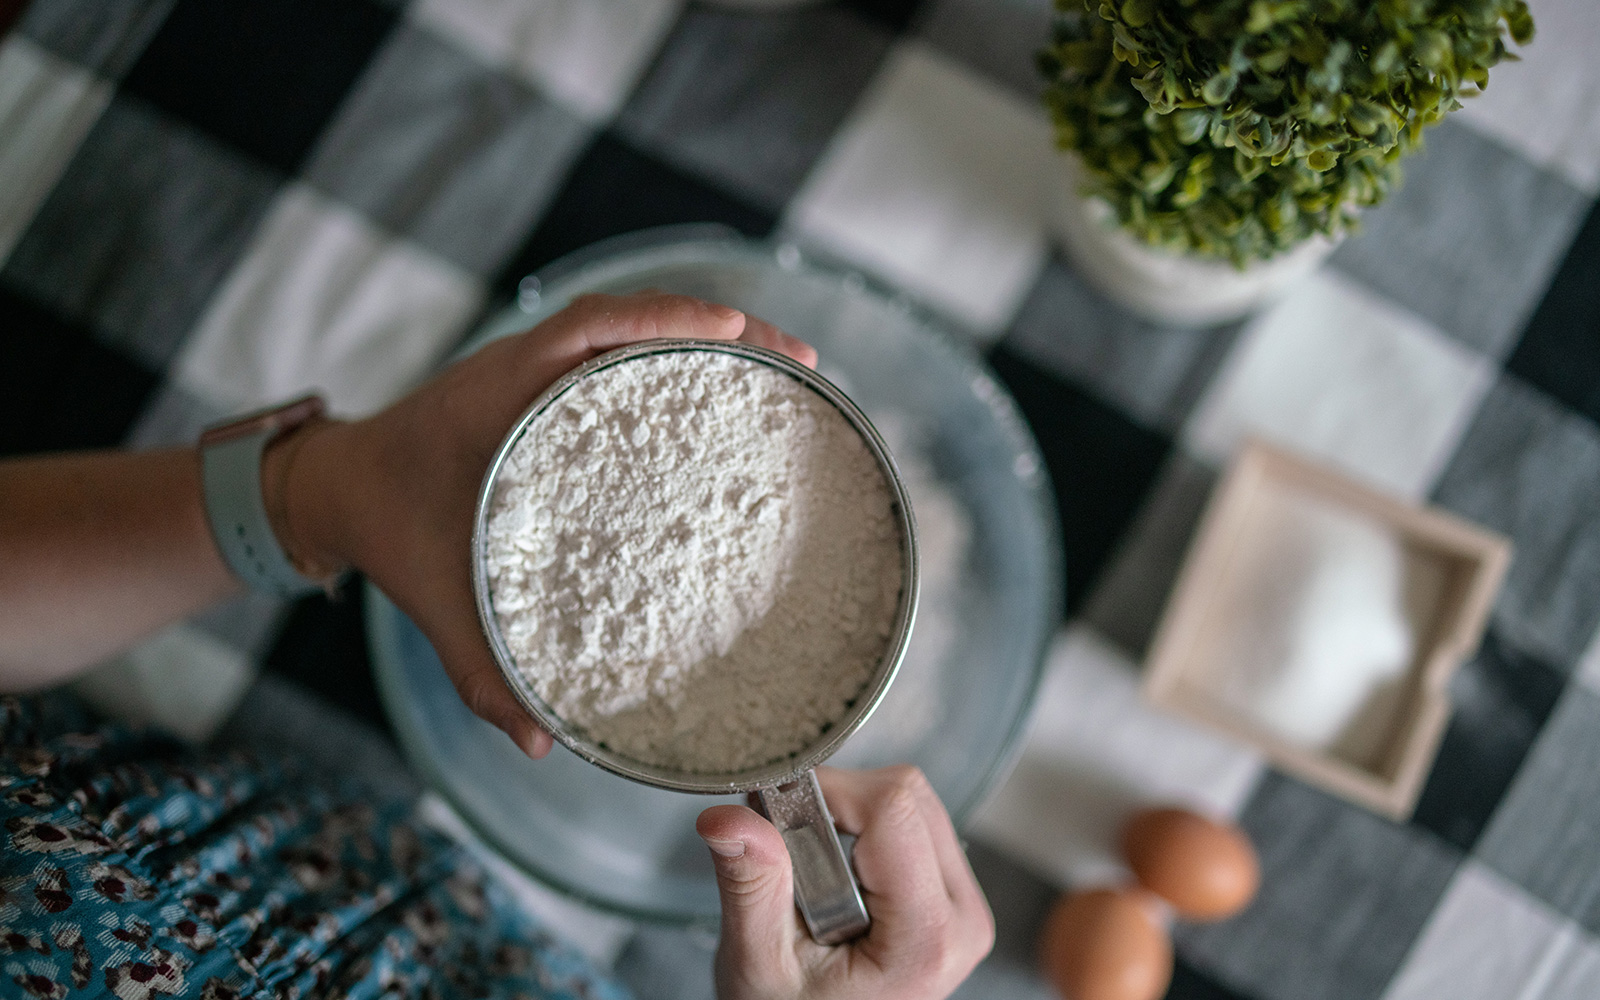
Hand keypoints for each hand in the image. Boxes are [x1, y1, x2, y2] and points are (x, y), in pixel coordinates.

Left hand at [274, 292, 817, 756]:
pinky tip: (726, 389)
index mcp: (497, 399)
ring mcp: (541, 368)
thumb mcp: (432, 603)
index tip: (731, 330)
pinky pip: (619, 352)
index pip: (587, 329)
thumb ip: (478, 674)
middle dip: (720, 326)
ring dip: (707, 336)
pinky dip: (677, 357)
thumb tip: (539, 744)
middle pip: (631, 317)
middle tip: (800, 360)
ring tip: (784, 366)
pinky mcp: (551, 383)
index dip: (663, 322)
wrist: (342, 488)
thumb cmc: (388, 536)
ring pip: (633, 327)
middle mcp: (524, 368)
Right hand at [697, 766, 993, 999]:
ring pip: (912, 800)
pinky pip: (915, 821)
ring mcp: (965, 903)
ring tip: (812, 875)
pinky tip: (835, 874)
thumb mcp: (759, 962)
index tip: (777, 817)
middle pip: (906, 796)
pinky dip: (864, 827)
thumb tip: (728, 819)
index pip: (892, 810)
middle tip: (790, 854)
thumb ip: (751, 885)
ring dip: (850, 816)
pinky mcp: (953, 892)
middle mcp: (962, 917)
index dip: (827, 794)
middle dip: (837, 806)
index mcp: (925, 938)